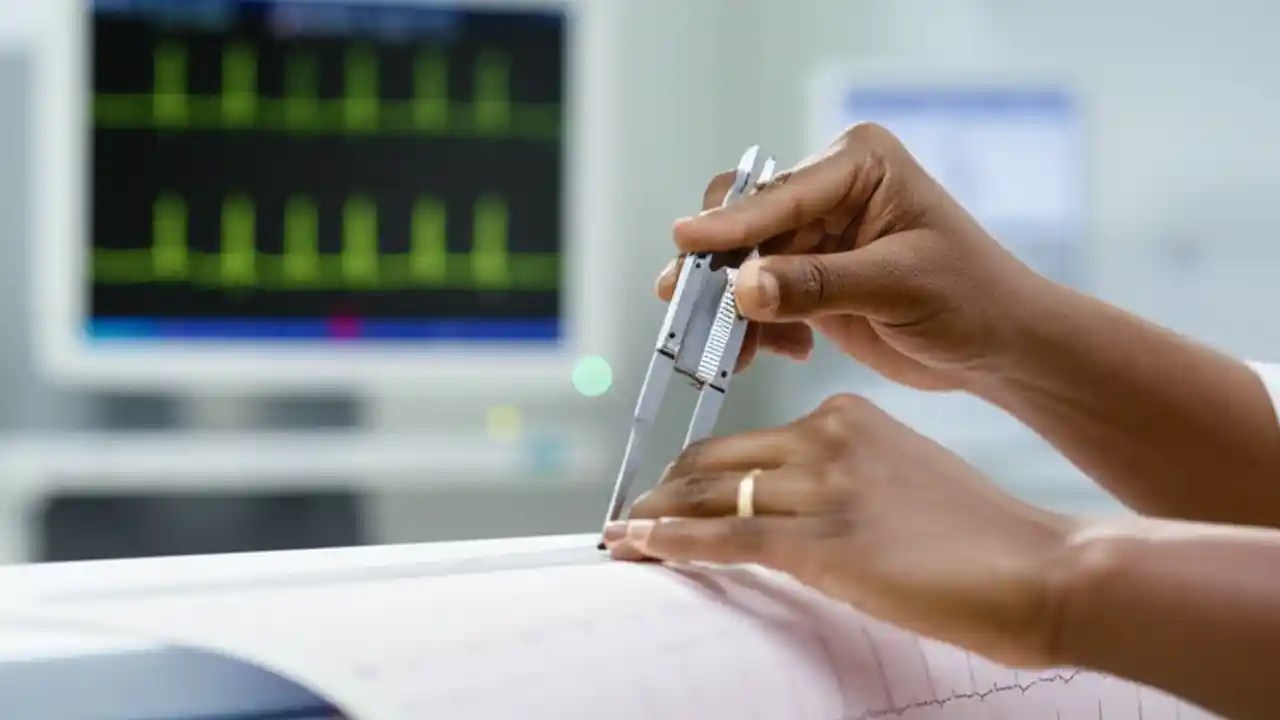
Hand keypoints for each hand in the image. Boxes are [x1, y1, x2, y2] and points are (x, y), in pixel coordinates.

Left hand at [602, 394, 1076, 666]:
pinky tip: (639, 549)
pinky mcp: (825, 544)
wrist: (1044, 569)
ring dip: (655, 519)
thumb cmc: (986, 536)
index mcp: (848, 417)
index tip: (672, 490)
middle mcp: (828, 438)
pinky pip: (726, 540)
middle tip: (632, 515)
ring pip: (710, 498)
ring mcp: (824, 489)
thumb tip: (798, 506)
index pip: (748, 441)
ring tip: (621, 535)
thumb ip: (849, 478)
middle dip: (665, 491)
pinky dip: (673, 544)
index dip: (700, 469)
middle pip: (715, 462)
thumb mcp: (907, 478)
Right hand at [657, 123, 1048, 389]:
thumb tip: (743, 288)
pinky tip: (777, 352)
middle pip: (745, 223)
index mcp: (858, 164)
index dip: (730, 224)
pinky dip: (755, 329)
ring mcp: (815, 236)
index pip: (779, 194)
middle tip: (684, 303)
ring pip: (742, 266)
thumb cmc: (971, 298)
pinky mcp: (808, 279)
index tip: (684, 243)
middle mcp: (829, 191)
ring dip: (732, 309)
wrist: (1000, 346)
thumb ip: (818, 285)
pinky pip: (758, 299)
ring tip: (730, 351)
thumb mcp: (897, 285)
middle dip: (717, 267)